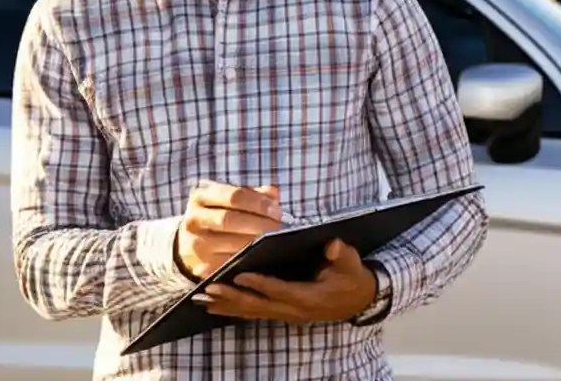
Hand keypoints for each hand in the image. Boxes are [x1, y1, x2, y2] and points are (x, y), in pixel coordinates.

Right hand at [176, 181, 282, 279]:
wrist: (189, 245)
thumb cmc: (217, 218)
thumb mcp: (227, 201)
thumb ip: (251, 195)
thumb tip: (273, 194)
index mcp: (201, 197)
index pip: (234, 196)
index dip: (259, 202)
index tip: (277, 210)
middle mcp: (194, 220)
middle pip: (230, 220)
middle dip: (260, 224)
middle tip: (280, 228)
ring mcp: (195, 245)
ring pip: (231, 244)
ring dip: (258, 244)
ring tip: (275, 242)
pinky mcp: (202, 268)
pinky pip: (231, 264)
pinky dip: (249, 260)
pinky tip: (262, 256)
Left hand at [197, 238, 376, 323]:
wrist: (358, 300)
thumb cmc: (351, 277)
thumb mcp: (351, 264)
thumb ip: (342, 255)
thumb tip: (333, 246)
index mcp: (309, 297)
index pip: (281, 290)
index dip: (261, 283)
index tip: (240, 274)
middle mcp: (294, 310)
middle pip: (259, 305)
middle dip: (233, 297)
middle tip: (209, 289)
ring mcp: (287, 314)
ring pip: (252, 312)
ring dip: (227, 305)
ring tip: (202, 298)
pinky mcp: (282, 313)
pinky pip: (254, 313)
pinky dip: (234, 309)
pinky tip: (215, 305)